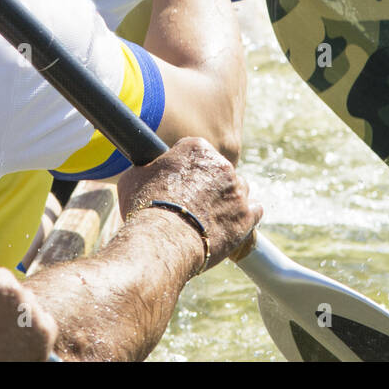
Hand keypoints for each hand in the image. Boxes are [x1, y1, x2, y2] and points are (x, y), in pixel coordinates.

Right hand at [118, 138, 263, 270]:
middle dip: (207, 185)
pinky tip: (231, 225)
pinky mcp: (247, 215)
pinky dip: (244, 217)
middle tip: (192, 203)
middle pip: (218, 170)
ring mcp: (237, 189)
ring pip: (238, 189)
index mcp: (196, 147)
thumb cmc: (145, 207)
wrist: (163, 240)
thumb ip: (148, 168)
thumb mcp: (134, 177)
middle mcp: (222, 163)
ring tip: (210, 218)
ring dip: (227, 200)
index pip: (195, 151)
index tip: (178, 182)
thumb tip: (145, 168)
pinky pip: (254, 211)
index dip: (185, 168)